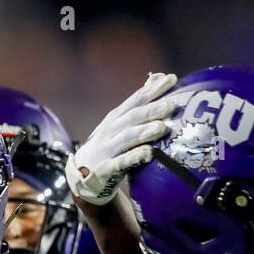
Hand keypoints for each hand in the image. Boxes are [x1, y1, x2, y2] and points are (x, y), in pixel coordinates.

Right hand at [66, 72, 177, 204]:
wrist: (82, 174)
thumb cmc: (109, 146)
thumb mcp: (121, 124)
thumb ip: (138, 105)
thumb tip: (155, 79)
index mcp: (117, 116)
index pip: (137, 99)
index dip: (153, 89)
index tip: (171, 78)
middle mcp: (112, 129)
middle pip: (133, 116)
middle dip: (151, 109)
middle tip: (171, 104)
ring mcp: (108, 148)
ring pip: (127, 137)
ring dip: (143, 131)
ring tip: (161, 127)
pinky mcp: (107, 168)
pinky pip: (122, 162)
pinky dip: (134, 156)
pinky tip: (148, 153)